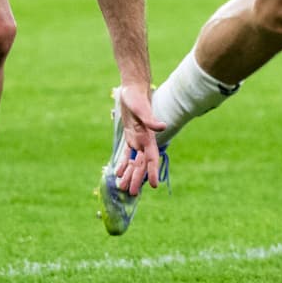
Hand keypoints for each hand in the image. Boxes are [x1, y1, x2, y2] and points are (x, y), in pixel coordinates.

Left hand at [111, 79, 165, 194]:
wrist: (132, 89)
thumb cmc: (137, 98)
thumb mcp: (142, 108)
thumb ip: (151, 119)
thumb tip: (163, 126)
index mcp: (149, 137)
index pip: (152, 159)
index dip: (153, 172)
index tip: (154, 185)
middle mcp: (144, 141)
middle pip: (141, 164)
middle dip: (137, 178)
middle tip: (132, 193)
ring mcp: (137, 139)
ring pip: (134, 162)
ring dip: (129, 174)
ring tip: (123, 187)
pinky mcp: (130, 136)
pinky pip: (128, 153)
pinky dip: (124, 163)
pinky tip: (119, 173)